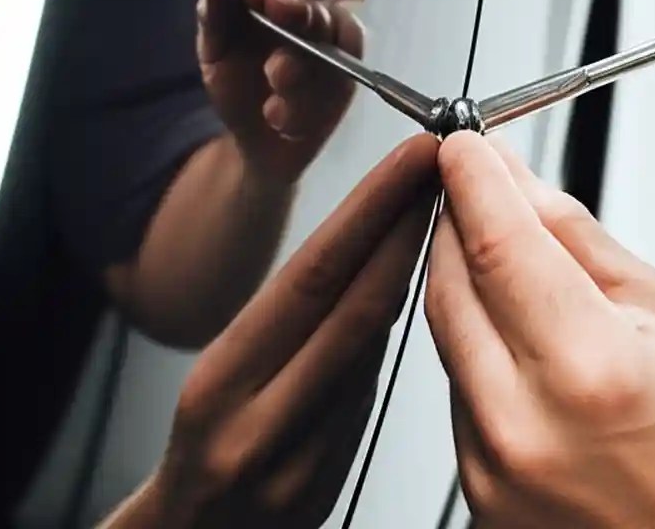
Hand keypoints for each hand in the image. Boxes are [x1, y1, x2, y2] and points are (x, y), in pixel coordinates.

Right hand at [110, 135, 437, 528]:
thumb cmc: (208, 449)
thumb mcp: (219, 379)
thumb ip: (288, 325)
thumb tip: (367, 253)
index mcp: (220, 380)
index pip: (308, 278)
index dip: (368, 214)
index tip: (410, 162)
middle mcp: (255, 424)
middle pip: (352, 312)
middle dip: (408, 233)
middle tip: (447, 175)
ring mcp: (298, 464)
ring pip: (374, 357)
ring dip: (416, 287)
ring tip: (445, 223)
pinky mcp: (329, 492)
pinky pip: (375, 405)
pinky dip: (399, 353)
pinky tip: (430, 317)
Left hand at [197, 0, 368, 182]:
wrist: (260, 142)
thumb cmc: (236, 86)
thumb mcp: (213, 48)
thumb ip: (215, 6)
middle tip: (269, 16)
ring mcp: (331, 17)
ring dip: (302, 31)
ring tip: (275, 74)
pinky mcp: (351, 51)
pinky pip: (347, 37)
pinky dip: (314, 74)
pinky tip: (287, 102)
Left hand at [425, 133, 654, 528]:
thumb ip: (577, 239)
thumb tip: (519, 182)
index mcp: (588, 364)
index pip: (500, 242)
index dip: (474, 180)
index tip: (463, 146)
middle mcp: (524, 420)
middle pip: (450, 283)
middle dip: (458, 223)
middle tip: (478, 190)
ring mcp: (490, 464)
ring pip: (446, 335)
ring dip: (466, 287)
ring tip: (519, 280)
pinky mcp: (474, 489)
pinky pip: (454, 390)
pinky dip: (475, 351)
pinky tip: (520, 350)